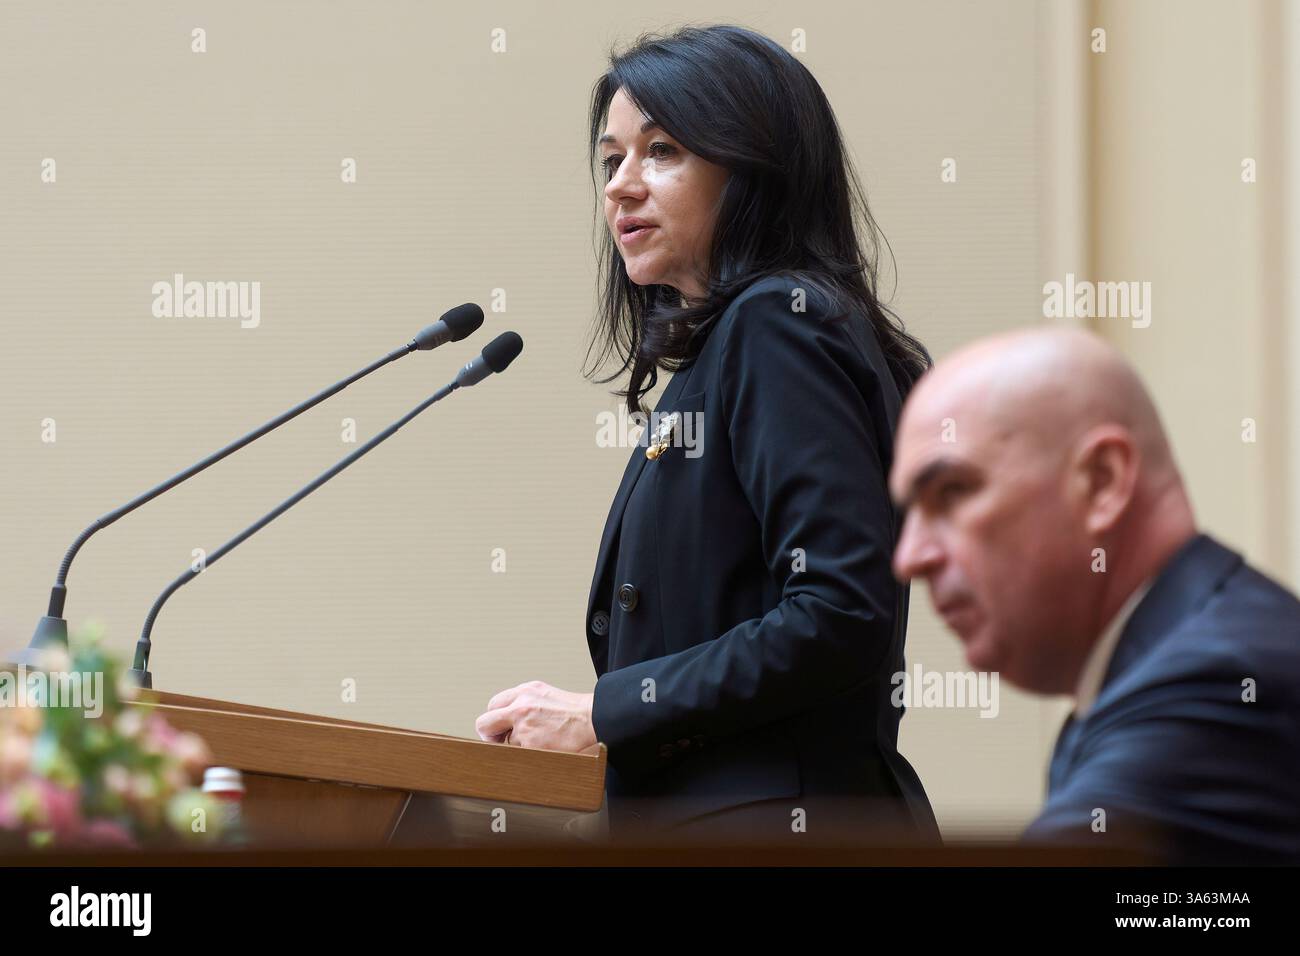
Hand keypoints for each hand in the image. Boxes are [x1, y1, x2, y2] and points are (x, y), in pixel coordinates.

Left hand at [475, 681, 596, 752]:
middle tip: (497, 741)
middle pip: (484, 723)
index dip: (493, 719)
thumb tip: (506, 717)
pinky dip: (529, 753)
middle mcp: (521, 706)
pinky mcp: (531, 744)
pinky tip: (544, 747)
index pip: (493, 705)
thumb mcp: (545, 694)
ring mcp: (524, 727)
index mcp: (524, 691)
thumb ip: (524, 701)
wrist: (592, 718)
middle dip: (488, 735)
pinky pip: (519, 754)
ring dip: (519, 745)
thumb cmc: (573, 709)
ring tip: (541, 740)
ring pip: (507, 743)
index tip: (498, 727)